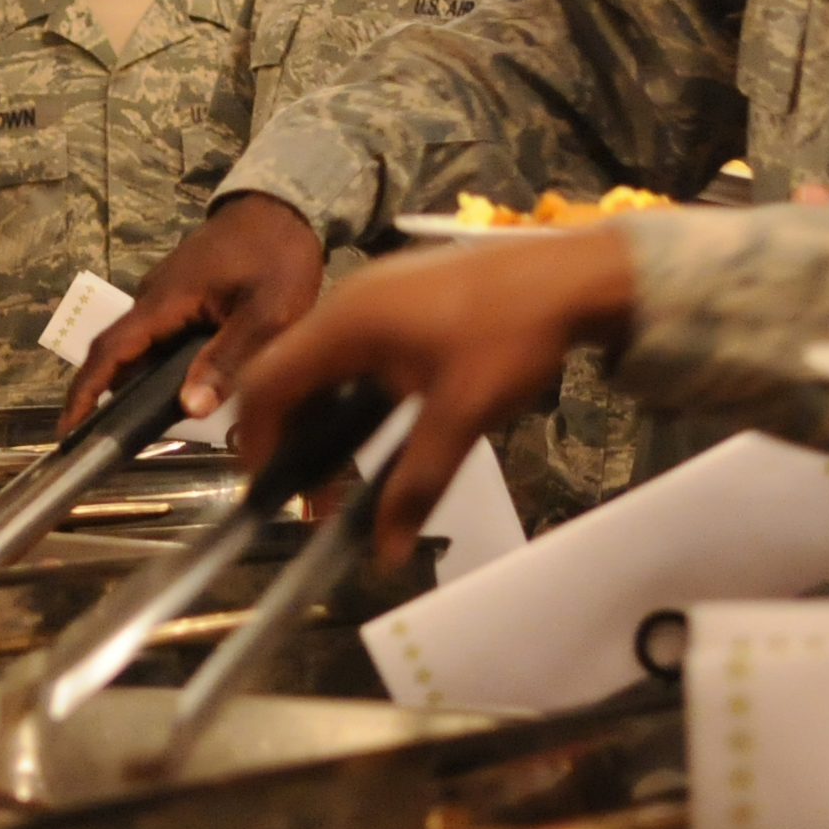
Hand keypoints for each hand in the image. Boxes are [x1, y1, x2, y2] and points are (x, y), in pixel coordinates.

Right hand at [64, 194, 325, 428]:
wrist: (284, 206)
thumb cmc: (277, 256)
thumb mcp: (266, 315)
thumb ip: (227, 360)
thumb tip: (189, 407)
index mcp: (164, 302)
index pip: (109, 352)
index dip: (84, 393)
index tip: (67, 431)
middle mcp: (155, 299)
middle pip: (124, 356)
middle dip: (116, 398)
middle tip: (124, 441)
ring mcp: (168, 295)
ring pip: (147, 349)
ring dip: (148, 383)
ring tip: (163, 422)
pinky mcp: (184, 295)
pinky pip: (165, 338)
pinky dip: (168, 365)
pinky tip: (193, 386)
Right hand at [228, 229, 637, 563]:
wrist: (572, 275)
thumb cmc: (511, 338)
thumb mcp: (462, 417)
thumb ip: (416, 484)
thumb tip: (384, 553)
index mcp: (345, 325)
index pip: (267, 382)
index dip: (257, 440)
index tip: (270, 490)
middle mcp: (346, 302)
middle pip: (286, 371)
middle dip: (288, 435)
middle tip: (306, 489)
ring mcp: (373, 293)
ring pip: (318, 360)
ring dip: (319, 414)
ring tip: (337, 467)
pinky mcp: (399, 296)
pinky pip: (349, 348)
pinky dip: (345, 390)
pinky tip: (374, 423)